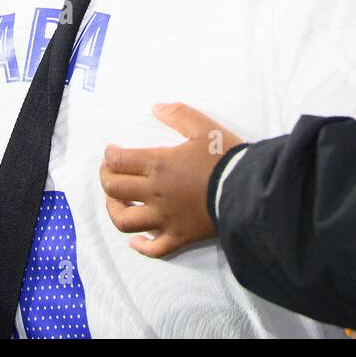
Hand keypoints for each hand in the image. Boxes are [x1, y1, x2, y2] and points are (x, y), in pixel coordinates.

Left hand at [101, 103, 242, 257]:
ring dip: (114, 210)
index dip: (109, 155)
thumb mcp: (204, 127)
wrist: (249, 190)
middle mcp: (155, 193)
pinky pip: (154, 248)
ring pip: (126, 221)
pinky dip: (141, 246)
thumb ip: (179, 114)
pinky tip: (136, 241)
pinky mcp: (180, 236)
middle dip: (106, 178)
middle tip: (109, 171)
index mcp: (159, 164)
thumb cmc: (226, 158)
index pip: (119, 161)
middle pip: (115, 189)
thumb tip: (156, 108)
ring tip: (117, 202)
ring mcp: (165, 218)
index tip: (111, 151)